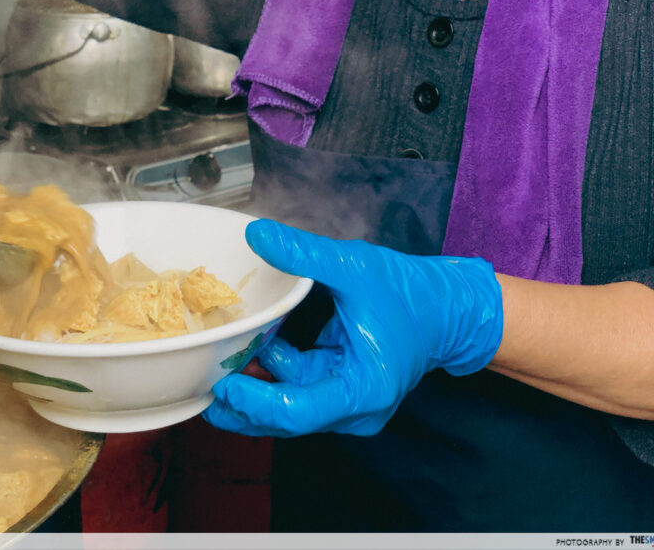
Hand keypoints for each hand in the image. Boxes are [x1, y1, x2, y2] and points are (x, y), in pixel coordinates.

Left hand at [203, 219, 503, 436]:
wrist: (449, 308)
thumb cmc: (411, 293)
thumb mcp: (354, 266)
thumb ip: (304, 253)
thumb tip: (258, 234)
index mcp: (363, 388)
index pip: (297, 411)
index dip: (255, 401)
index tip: (225, 382)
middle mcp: (357, 408)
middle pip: (287, 418)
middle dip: (244, 403)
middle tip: (204, 384)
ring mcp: (351, 404)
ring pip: (291, 407)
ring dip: (257, 386)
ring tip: (219, 363)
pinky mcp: (344, 392)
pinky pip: (301, 390)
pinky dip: (276, 374)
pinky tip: (255, 350)